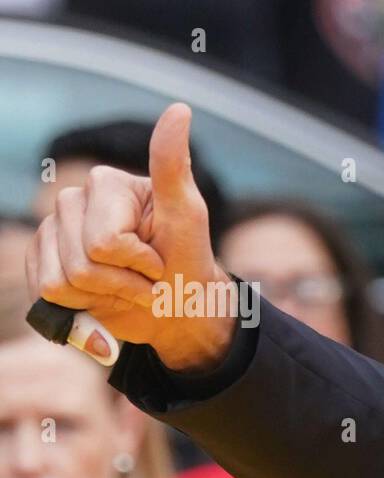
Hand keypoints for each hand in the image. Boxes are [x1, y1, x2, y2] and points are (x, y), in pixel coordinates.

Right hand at [25, 103, 234, 371]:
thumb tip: (180, 109)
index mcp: (106, 183)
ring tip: (128, 288)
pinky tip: (101, 298)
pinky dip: (79, 308)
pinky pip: (45, 294)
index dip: (139, 263)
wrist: (177, 308)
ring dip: (104, 297)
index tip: (161, 259)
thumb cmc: (187, 262)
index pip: (106, 241)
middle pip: (82, 263)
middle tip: (147, 279)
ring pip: (61, 282)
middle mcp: (74, 201)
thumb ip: (172, 166)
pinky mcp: (42, 262)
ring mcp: (54, 231)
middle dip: (122, 283)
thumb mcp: (187, 216)